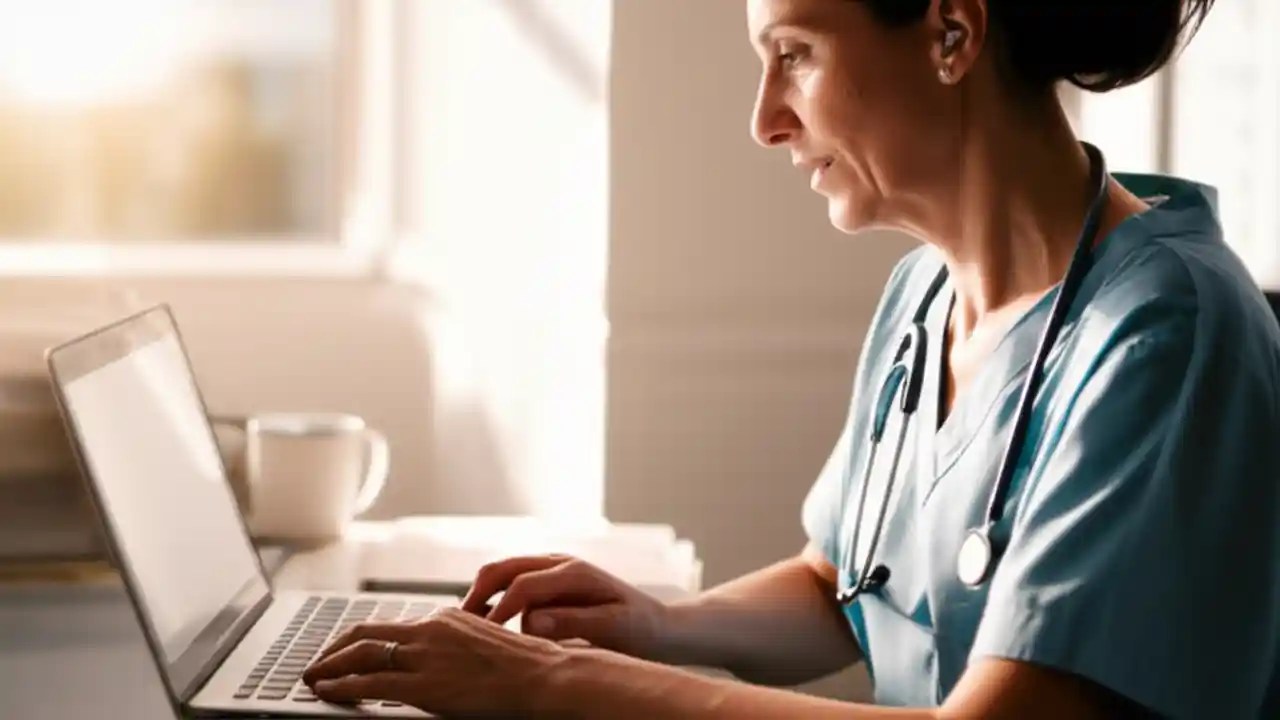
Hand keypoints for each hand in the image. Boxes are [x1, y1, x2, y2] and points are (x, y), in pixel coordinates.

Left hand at [302, 607, 565, 715]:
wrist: (544, 676)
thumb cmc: (527, 666)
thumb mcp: (486, 643)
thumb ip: (457, 645)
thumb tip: (444, 658)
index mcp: (446, 617)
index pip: (392, 625)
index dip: (362, 638)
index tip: (346, 649)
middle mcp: (430, 629)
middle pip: (366, 631)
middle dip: (335, 648)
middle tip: (318, 661)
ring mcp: (425, 655)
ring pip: (360, 654)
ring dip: (330, 666)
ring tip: (313, 677)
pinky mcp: (423, 685)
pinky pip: (369, 683)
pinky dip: (341, 686)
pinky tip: (327, 692)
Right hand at [462, 555, 672, 661]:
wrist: (658, 623)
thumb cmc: (639, 628)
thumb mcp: (613, 628)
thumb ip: (572, 623)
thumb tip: (531, 622)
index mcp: (575, 572)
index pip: (521, 586)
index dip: (498, 611)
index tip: (482, 637)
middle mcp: (560, 562)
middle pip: (503, 567)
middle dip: (476, 594)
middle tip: (457, 626)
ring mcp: (553, 567)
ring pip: (502, 569)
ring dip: (481, 592)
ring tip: (464, 624)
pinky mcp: (549, 578)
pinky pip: (511, 579)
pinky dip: (493, 594)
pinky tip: (486, 620)